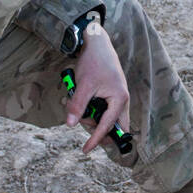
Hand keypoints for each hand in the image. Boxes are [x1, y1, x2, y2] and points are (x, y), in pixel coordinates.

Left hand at [65, 26, 130, 153]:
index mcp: (120, 99)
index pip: (108, 126)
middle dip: (97, 129)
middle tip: (81, 120)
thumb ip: (78, 105)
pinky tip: (79, 98)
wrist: (97, 42)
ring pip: (107, 118)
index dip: (96, 139)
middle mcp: (122, 100)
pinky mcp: (112, 93)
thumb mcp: (83, 85)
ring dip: (91, 116)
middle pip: (113, 126)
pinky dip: (91, 108)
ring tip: (75, 103)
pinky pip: (103, 108)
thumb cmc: (94, 62)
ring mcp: (118, 97)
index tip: (85, 150)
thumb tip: (70, 124)